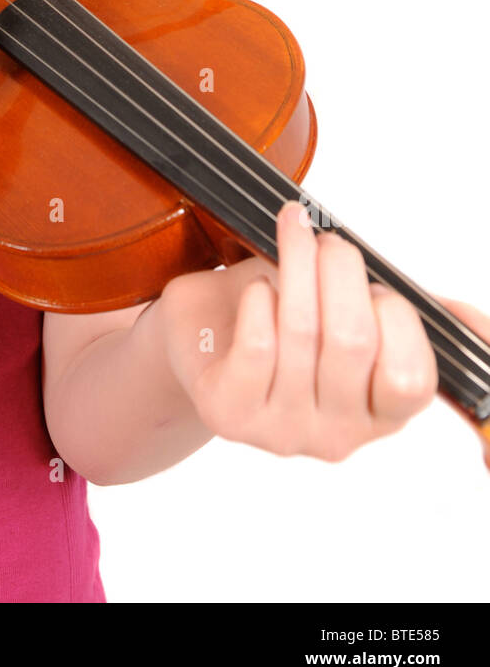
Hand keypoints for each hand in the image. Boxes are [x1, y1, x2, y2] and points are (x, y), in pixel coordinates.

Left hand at [160, 200, 440, 461]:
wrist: (204, 333)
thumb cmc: (284, 317)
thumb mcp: (355, 313)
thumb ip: (413, 315)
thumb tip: (474, 322)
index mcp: (380, 414)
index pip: (411, 379)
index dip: (393, 314)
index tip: (370, 281)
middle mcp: (337, 435)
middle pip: (352, 340)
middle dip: (339, 269)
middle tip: (324, 238)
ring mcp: (282, 432)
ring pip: (301, 331)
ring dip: (296, 263)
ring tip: (291, 230)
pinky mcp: (230, 414)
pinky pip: (256, 344)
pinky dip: (259, 300)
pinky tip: (256, 289)